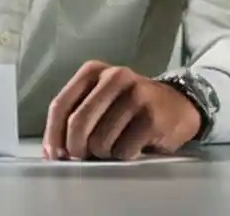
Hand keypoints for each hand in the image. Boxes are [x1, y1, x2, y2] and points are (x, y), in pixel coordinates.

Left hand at [42, 61, 200, 160]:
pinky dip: (122, 157)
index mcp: (93, 71)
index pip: (60, 105)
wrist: (178, 104)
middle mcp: (114, 77)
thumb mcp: (100, 99)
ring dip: (103, 154)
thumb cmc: (129, 107)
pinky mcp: (153, 117)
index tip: (53, 156)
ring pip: (100, 141)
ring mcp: (136, 95)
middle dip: (75, 149)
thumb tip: (51, 151)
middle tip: (81, 158)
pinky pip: (123, 150)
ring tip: (114, 147)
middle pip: (78, 123)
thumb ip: (74, 116)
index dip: (52, 135)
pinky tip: (132, 147)